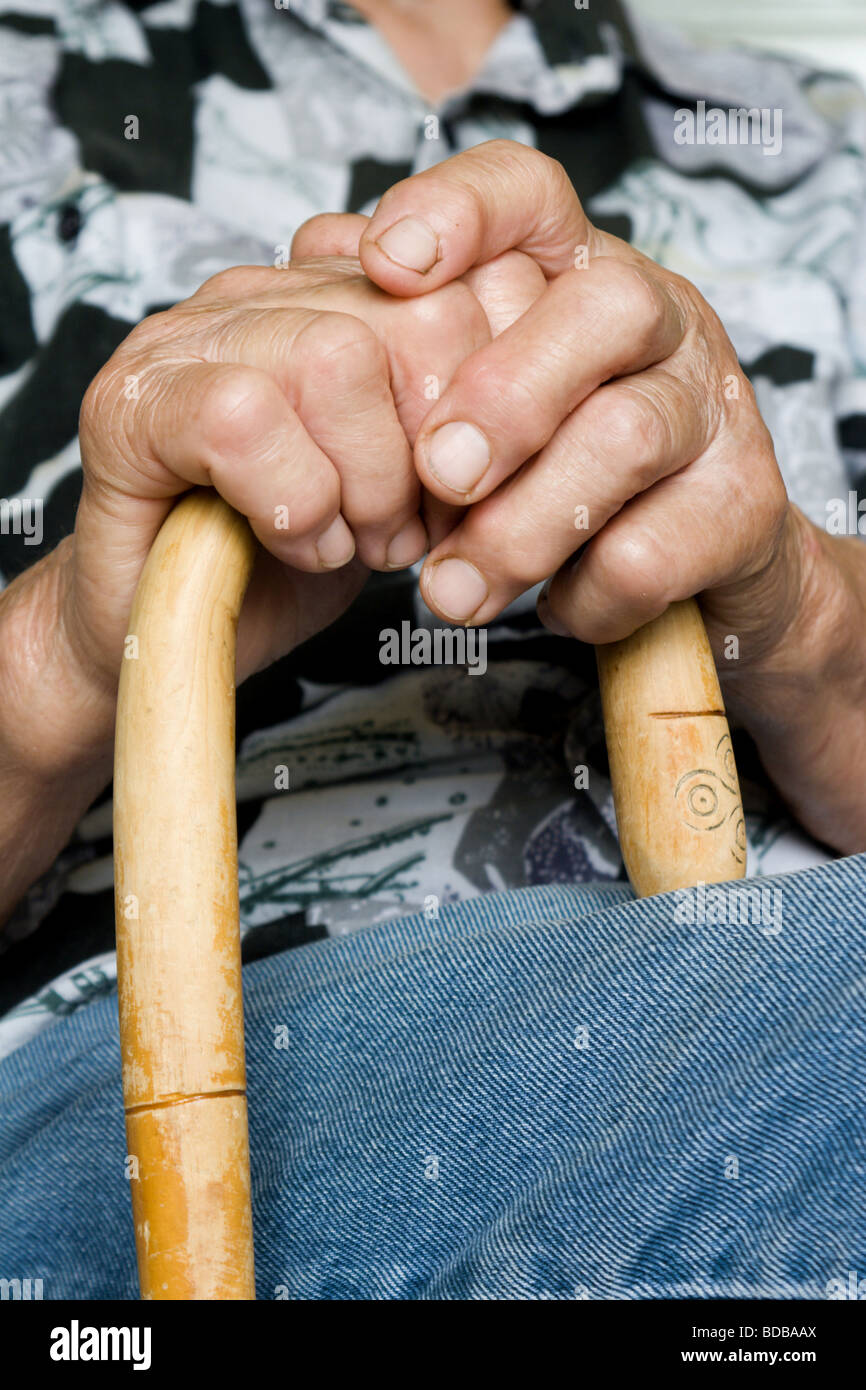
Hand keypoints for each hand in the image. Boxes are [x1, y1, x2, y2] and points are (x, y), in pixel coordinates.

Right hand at [0, 256, 497, 921]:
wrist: (162, 634)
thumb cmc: (288, 558)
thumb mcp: (410, 484)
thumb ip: (461, 419)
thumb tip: (540, 392)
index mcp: (333, 294)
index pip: (470, 274)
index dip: (499, 394)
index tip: (471, 484)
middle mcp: (262, 294)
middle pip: (420, 315)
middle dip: (440, 450)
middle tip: (412, 526)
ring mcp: (189, 339)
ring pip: (336, 359)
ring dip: (368, 484)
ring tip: (351, 538)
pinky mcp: (131, 405)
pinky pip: (244, 419)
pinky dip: (293, 501)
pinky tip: (296, 540)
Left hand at [298, 143, 865, 853]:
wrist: (691, 568)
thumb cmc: (554, 466)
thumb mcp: (480, 387)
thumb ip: (406, 327)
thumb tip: (326, 253)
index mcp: (576, 274)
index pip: (528, 193)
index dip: (460, 212)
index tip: (389, 267)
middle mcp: (658, 321)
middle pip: (604, 307)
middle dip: (507, 396)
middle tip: (439, 475)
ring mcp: (712, 410)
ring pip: (627, 439)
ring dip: (522, 529)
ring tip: (450, 592)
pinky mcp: (741, 508)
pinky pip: (649, 554)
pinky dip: (580, 596)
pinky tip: (550, 607)